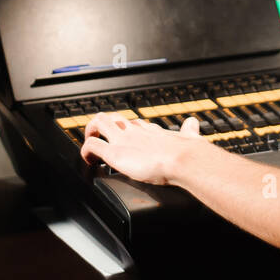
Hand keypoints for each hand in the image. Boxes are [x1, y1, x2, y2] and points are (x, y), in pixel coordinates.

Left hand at [80, 112, 204, 185]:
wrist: (183, 159)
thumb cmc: (188, 153)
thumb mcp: (190, 137)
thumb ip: (190, 131)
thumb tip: (193, 123)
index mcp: (151, 131)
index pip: (133, 124)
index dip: (126, 129)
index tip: (124, 138)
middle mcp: (135, 132)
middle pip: (112, 118)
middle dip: (103, 126)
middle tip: (102, 140)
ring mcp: (123, 140)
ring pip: (98, 123)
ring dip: (91, 133)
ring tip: (91, 148)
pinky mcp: (114, 153)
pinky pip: (91, 146)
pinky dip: (86, 152)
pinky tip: (89, 162)